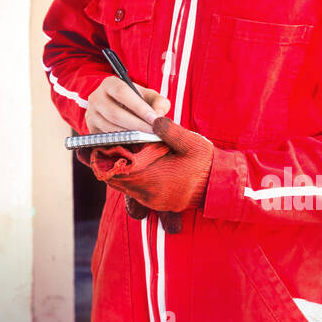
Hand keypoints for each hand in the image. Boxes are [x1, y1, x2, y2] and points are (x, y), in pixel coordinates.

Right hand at [84, 76, 169, 133]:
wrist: (118, 107)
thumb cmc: (136, 100)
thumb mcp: (149, 96)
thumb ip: (159, 102)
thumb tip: (159, 116)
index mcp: (109, 84)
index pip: (122, 93)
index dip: (139, 107)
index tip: (154, 119)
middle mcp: (96, 97)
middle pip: (115, 113)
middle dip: (137, 125)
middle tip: (153, 132)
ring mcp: (91, 114)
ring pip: (110, 128)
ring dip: (130, 135)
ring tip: (147, 137)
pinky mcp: (91, 129)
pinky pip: (107, 138)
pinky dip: (122, 141)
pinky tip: (135, 141)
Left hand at [105, 116, 214, 231]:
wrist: (221, 186)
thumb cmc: (207, 163)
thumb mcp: (191, 142)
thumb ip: (170, 131)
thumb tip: (153, 118)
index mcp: (155, 180)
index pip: (120, 172)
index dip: (108, 158)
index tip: (99, 146)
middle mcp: (150, 195)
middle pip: (119, 181)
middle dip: (110, 165)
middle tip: (100, 149)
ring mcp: (154, 202)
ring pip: (126, 188)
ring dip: (120, 173)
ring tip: (114, 156)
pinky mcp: (159, 203)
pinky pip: (136, 193)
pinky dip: (130, 180)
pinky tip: (132, 167)